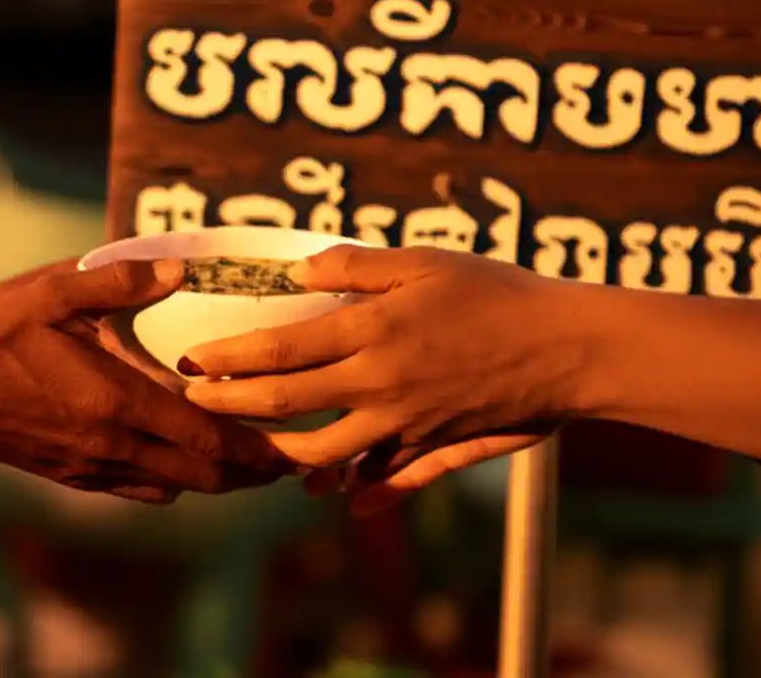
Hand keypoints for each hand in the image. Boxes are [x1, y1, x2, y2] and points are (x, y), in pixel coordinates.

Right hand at [0, 258, 291, 503]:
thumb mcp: (54, 292)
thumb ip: (121, 281)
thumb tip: (180, 271)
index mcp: (118, 402)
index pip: (210, 440)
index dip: (260, 450)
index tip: (294, 447)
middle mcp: (114, 447)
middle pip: (206, 477)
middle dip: (251, 473)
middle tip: (286, 459)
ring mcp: (93, 469)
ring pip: (177, 487)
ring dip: (215, 478)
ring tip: (244, 456)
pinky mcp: (74, 477)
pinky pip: (141, 489)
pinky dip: (174, 479)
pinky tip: (179, 454)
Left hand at [180, 246, 592, 514]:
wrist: (571, 348)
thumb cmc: (498, 293)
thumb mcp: (424, 262)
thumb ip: (356, 267)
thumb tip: (298, 271)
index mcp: (372, 333)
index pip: (279, 352)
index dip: (227, 359)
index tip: (189, 361)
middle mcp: (380, 386)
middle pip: (287, 407)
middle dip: (232, 408)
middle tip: (193, 404)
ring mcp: (407, 425)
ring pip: (327, 455)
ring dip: (281, 456)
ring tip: (252, 450)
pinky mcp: (437, 447)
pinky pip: (391, 479)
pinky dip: (363, 493)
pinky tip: (342, 498)